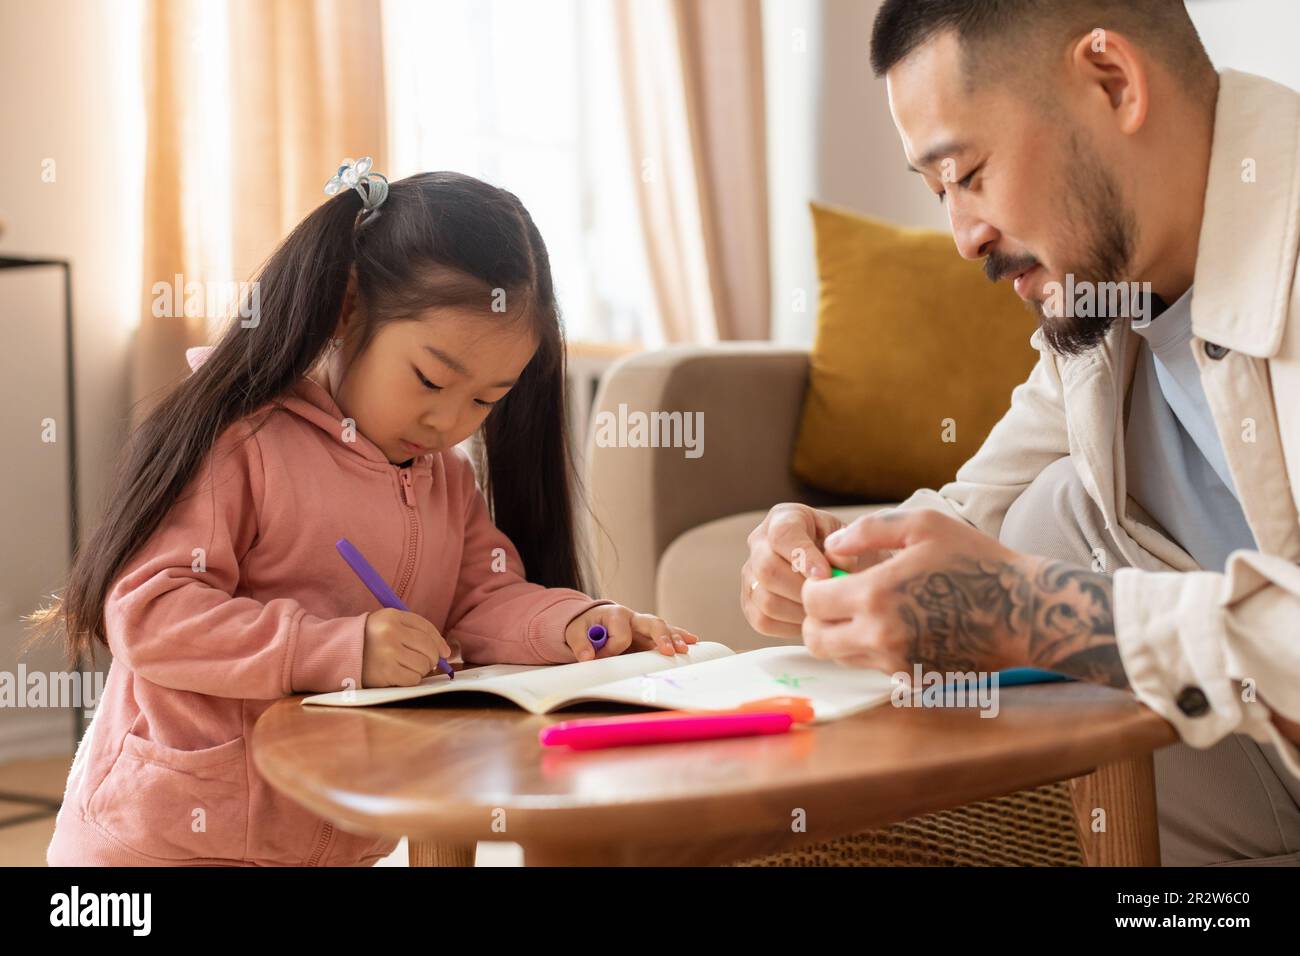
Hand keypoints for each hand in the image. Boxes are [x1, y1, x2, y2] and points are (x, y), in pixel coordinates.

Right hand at [361, 608, 452, 687]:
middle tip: (426, 663)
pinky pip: (413, 679)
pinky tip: (401, 675)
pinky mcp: (385, 672)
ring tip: (409, 668)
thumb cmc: (369, 639)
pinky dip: (412, 679)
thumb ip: (415, 631)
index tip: (444, 653)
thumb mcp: (387, 624)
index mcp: (392, 616)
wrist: (338, 654)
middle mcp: (391, 632)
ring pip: (423, 665)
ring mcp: (388, 653)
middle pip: (428, 648)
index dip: (439, 642)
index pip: (426, 629)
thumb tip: (446, 652)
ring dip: (421, 670)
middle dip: (432, 658)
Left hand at [565, 605, 699, 660]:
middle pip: (651, 623)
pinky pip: (667, 633)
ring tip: (685, 649)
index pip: (621, 635)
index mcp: (616, 614)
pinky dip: (679, 636)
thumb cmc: (584, 626)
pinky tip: (693, 642)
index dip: (613, 649)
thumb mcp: (575, 632)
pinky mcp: (648, 634)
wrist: (590, 621)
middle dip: (660, 637)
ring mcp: (643, 625)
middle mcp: (633, 617)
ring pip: (663, 628)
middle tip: (668, 651)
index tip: (601, 657)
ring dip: (674, 639)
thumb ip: (580, 644)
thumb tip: (588, 657)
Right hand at [741, 503, 892, 637]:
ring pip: (765, 599)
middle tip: (828, 598)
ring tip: (823, 609)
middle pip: (767, 569)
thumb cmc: (846, 553)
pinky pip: (763, 620)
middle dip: (802, 589)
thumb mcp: (852, 542)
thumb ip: (846, 550)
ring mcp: (750, 572)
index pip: (782, 535)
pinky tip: (809, 617)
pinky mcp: (749, 601)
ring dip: (799, 610)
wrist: (839, 570)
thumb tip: (838, 564)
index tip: (827, 575)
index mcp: (784, 518)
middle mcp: (759, 542)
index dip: (804, 557)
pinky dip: (790, 625)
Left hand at [802, 509, 1125, 686]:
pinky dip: (871, 650)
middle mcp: (880, 635)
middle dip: (819, 617)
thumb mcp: (924, 525)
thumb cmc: (977, 562)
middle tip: (840, 599)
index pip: (812, 600)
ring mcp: (896, 663)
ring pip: (839, 656)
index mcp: (876, 594)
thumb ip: (870, 530)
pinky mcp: (912, 679)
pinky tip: (897, 625)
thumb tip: (831, 544)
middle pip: (815, 638)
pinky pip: (871, 668)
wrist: (1026, 613)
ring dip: (842, 634)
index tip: (836, 575)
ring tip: (872, 609)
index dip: (816, 585)